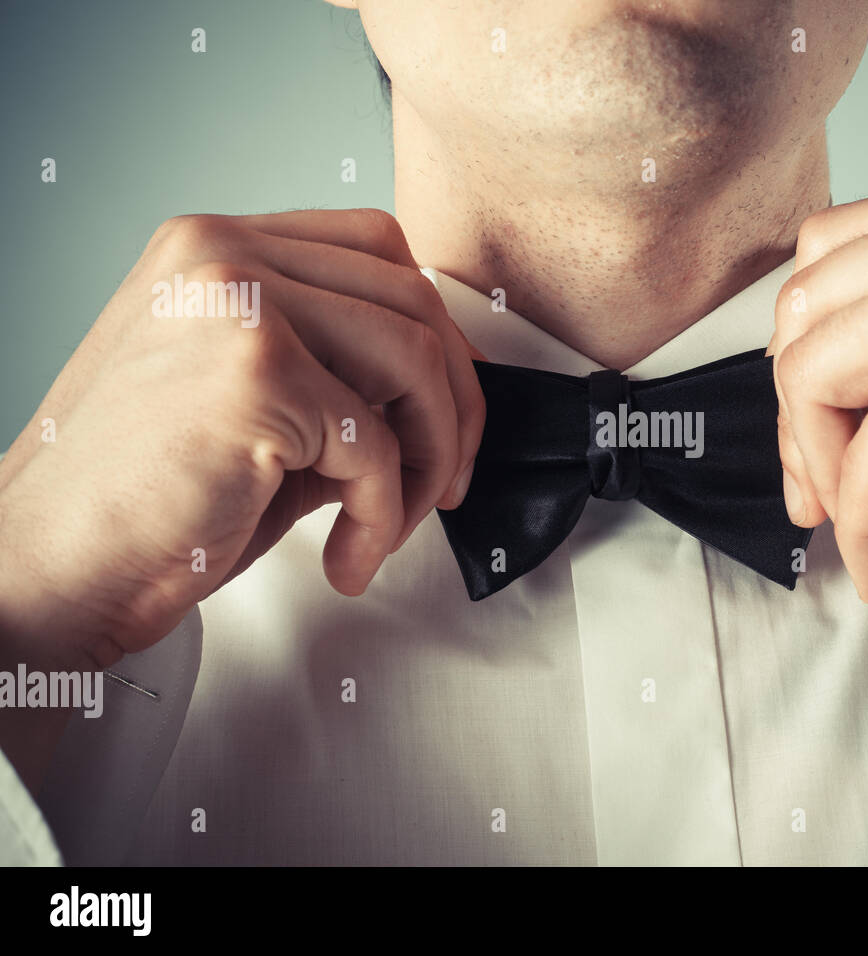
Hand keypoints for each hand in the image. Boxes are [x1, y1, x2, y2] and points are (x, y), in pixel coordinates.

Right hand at [0, 209, 484, 670]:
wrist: (51, 570)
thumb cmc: (147, 501)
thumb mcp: (255, 406)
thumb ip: (342, 372)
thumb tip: (448, 391)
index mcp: (215, 247)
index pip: (376, 250)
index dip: (435, 336)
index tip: (449, 408)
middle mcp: (221, 252)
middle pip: (409, 297)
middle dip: (453, 403)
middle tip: (444, 479)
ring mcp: (237, 301)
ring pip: (411, 361)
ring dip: (427, 460)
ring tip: (390, 525)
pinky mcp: (256, 371)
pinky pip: (377, 444)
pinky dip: (383, 513)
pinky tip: (348, 556)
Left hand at [770, 174, 867, 627]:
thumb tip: (807, 404)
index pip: (828, 254)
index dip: (803, 344)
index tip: (813, 420)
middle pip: (804, 310)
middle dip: (794, 411)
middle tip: (814, 487)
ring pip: (807, 371)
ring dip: (813, 461)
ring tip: (843, 520)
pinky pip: (860, 456)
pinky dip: (857, 519)